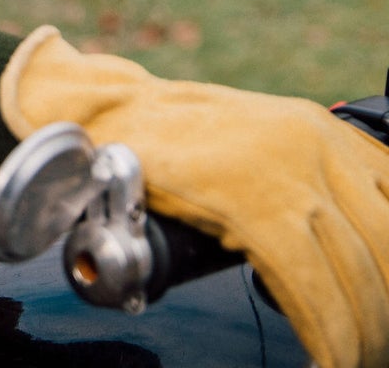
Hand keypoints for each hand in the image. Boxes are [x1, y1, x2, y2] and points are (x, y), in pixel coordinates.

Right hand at [2, 26, 388, 367]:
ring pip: (361, 281)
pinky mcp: (257, 209)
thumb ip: (307, 183)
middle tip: (372, 345)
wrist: (101, 119)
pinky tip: (328, 359)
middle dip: (382, 311)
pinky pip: (316, 295)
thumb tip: (356, 245)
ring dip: (362, 334)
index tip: (384, 310)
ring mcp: (290, 177)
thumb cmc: (168, 142)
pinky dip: (330, 338)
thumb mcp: (258, 147)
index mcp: (324, 132)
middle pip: (386, 252)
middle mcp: (318, 148)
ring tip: (352, 360)